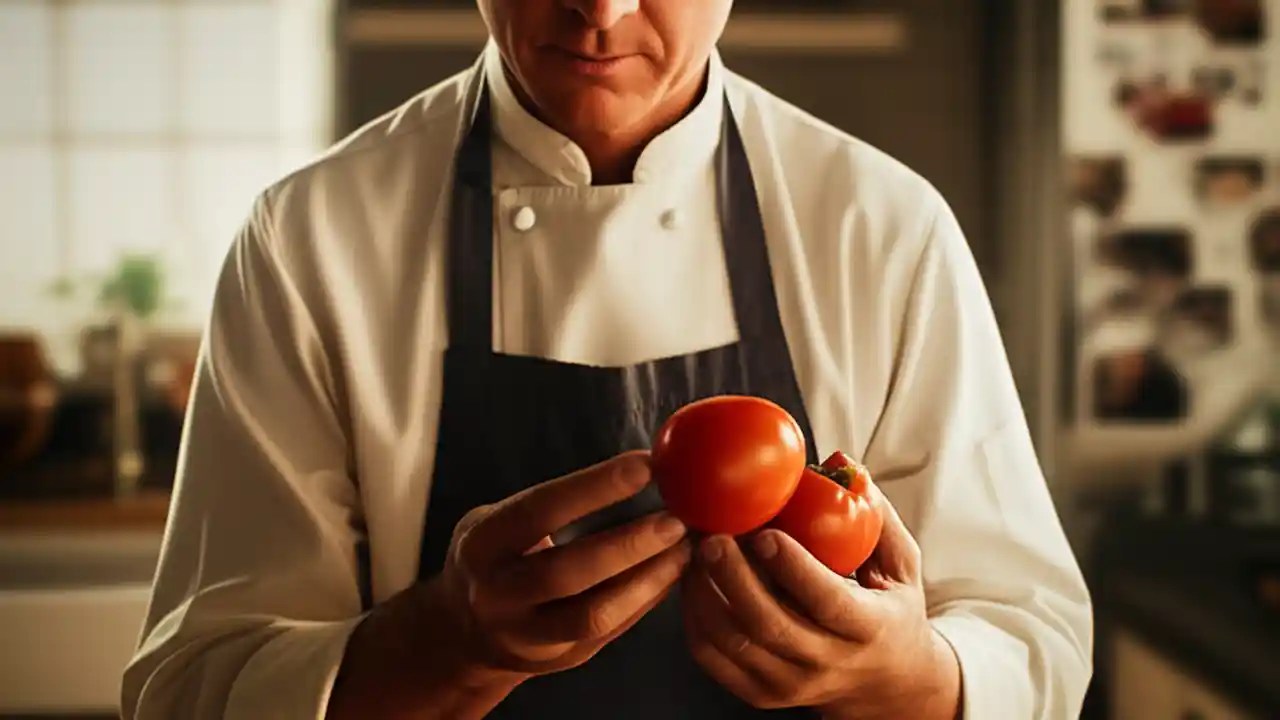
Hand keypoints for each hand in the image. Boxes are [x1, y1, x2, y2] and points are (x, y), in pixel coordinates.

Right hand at [329, 451, 691, 718]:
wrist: (464, 630)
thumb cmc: (498, 554)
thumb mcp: (500, 520)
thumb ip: (554, 502)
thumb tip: (641, 466)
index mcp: (482, 544)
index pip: (539, 511)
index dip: (594, 488)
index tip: (645, 465)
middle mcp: (498, 594)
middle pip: (568, 572)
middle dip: (629, 544)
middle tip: (675, 519)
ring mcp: (527, 635)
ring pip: (594, 615)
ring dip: (647, 580)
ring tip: (684, 548)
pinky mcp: (559, 659)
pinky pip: (612, 630)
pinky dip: (647, 600)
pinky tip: (672, 572)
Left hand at [682, 485, 960, 719]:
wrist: (885, 683)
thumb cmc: (890, 609)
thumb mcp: (901, 566)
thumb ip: (877, 517)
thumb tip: (845, 464)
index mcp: (868, 628)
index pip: (828, 602)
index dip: (794, 567)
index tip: (764, 533)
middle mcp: (828, 663)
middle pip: (769, 624)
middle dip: (734, 576)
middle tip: (712, 536)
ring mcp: (791, 685)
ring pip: (734, 642)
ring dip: (705, 594)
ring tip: (694, 551)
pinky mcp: (761, 694)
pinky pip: (713, 657)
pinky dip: (694, 618)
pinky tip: (691, 581)